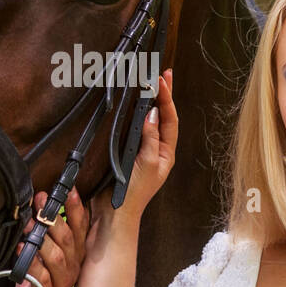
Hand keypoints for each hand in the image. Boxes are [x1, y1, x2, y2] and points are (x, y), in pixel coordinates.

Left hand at [7, 187, 89, 286]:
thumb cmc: (38, 279)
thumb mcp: (46, 253)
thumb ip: (46, 231)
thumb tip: (40, 202)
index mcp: (75, 253)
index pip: (80, 227)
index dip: (76, 208)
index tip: (69, 190)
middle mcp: (72, 266)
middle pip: (68, 239)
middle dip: (54, 217)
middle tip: (41, 201)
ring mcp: (61, 281)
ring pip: (56, 255)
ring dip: (41, 237)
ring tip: (28, 223)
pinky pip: (41, 274)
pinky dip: (31, 260)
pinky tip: (21, 249)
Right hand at [89, 68, 177, 226]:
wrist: (115, 213)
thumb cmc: (134, 193)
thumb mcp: (146, 163)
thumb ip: (150, 138)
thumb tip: (151, 113)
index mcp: (165, 153)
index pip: (169, 119)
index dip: (166, 98)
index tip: (161, 80)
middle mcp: (157, 150)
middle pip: (163, 117)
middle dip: (164, 95)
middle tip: (163, 73)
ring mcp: (143, 151)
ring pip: (150, 121)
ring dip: (151, 102)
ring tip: (153, 82)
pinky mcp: (128, 153)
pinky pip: (136, 129)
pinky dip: (136, 114)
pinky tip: (134, 105)